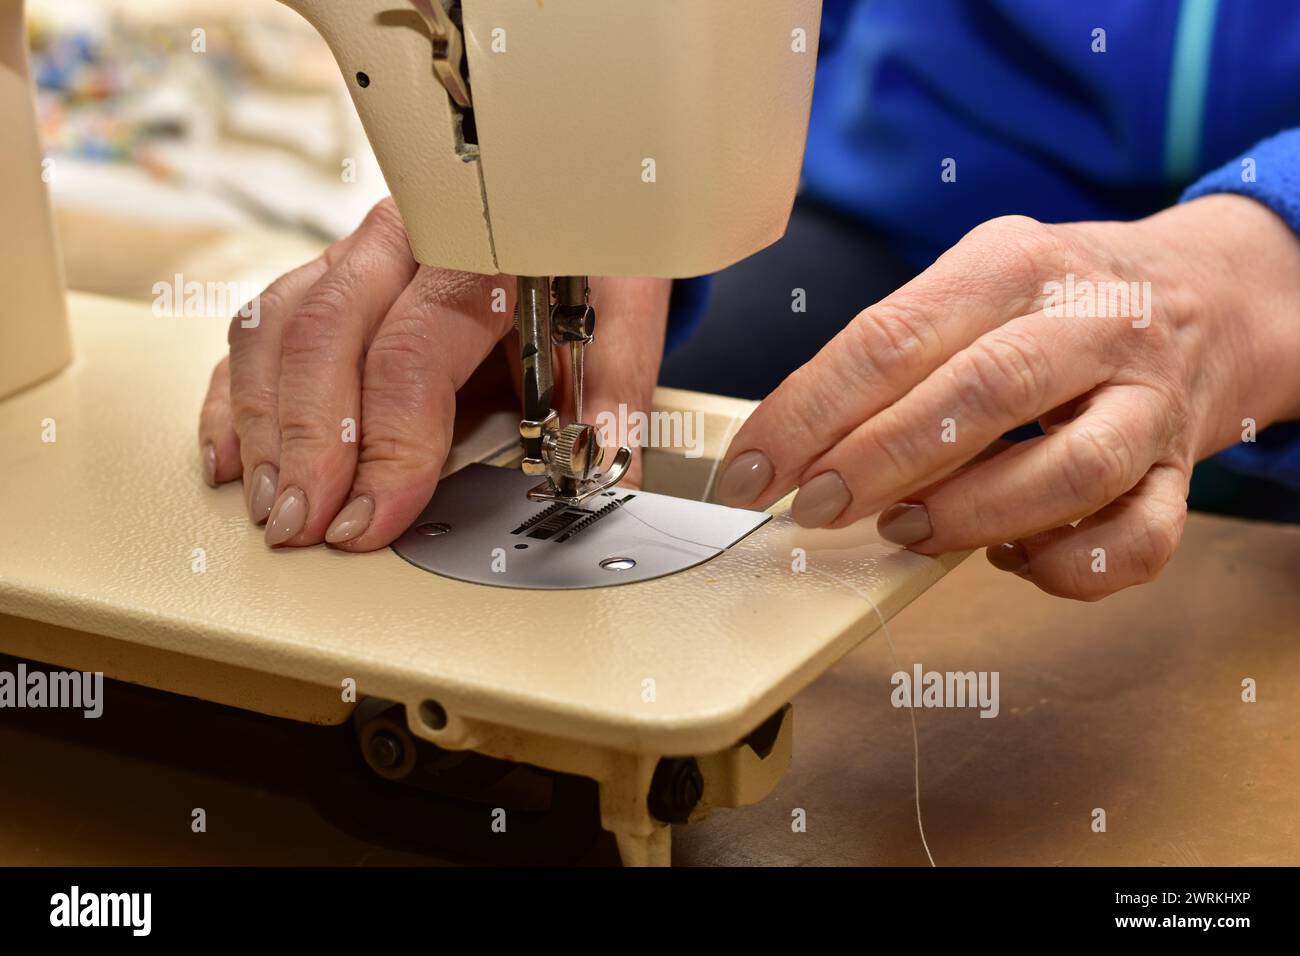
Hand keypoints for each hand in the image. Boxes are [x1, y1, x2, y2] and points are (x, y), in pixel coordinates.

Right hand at [198, 198, 669, 550]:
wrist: (568, 205)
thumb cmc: (588, 257)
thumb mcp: (620, 312)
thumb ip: (616, 390)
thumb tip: (611, 473)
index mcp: (477, 244)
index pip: (412, 352)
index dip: (387, 445)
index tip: (373, 515)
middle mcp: (401, 239)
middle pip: (325, 338)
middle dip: (306, 445)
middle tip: (302, 525)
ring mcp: (354, 256)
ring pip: (276, 329)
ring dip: (264, 427)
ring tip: (272, 505)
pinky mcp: (325, 278)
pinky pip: (258, 329)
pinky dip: (237, 396)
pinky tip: (233, 456)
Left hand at [716, 195, 1299, 599]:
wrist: (1206, 298)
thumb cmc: (1052, 305)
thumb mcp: (972, 285)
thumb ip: (894, 354)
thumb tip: (793, 447)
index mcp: (1012, 265)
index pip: (891, 338)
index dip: (807, 414)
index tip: (751, 472)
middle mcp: (1090, 323)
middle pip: (978, 394)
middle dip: (876, 462)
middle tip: (812, 509)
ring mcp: (1146, 400)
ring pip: (1068, 471)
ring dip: (968, 515)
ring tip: (901, 531)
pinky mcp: (1181, 471)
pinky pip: (1135, 540)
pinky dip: (1063, 566)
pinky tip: (1007, 558)